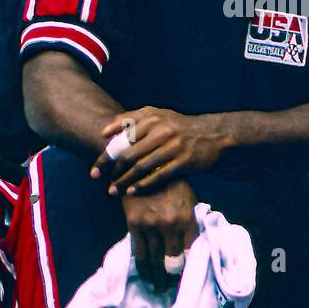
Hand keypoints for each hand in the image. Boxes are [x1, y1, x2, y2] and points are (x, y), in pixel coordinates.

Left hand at [91, 107, 230, 194]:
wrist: (214, 134)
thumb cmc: (178, 127)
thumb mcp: (158, 115)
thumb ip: (131, 120)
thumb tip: (105, 132)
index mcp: (152, 118)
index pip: (121, 138)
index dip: (105, 155)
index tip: (94, 168)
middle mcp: (161, 130)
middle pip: (128, 154)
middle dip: (111, 170)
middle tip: (100, 181)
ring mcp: (173, 146)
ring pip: (141, 167)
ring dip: (124, 181)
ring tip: (113, 191)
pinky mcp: (184, 161)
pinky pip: (158, 176)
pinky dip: (143, 185)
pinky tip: (132, 192)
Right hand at [120, 179, 198, 288]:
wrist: (145, 167)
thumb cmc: (172, 185)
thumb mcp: (189, 201)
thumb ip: (191, 224)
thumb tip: (193, 249)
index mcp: (187, 218)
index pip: (191, 253)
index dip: (188, 269)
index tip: (186, 277)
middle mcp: (169, 224)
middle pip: (171, 262)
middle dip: (170, 278)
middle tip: (170, 287)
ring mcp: (150, 225)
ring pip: (153, 260)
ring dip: (156, 277)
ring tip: (158, 287)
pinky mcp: (133, 224)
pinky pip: (138, 252)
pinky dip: (142, 267)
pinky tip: (146, 275)